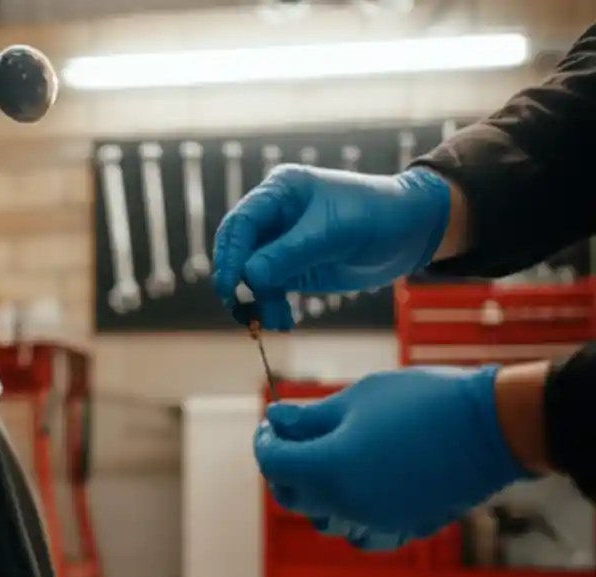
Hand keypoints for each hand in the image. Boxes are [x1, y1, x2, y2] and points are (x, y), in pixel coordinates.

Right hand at [213, 166, 450, 329]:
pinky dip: (271, 306)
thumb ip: (289, 254)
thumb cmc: (376, 215)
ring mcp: (281, 243)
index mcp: (280, 192)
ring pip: (250, 274)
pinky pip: (269, 288)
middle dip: (238, 280)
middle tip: (240, 308)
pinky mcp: (292, 267)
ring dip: (257, 300)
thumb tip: (248, 276)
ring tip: (273, 320)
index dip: (230, 253)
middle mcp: (274, 216)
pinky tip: (282, 321)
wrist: (412, 232)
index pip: (242, 222)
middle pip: (238, 249)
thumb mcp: (333, 233)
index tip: (229, 284)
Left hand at [256, 365, 529, 540]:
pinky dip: (350, 519)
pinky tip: (357, 493)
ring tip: (325, 463)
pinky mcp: (404, 529)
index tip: (271, 425)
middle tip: (293, 441)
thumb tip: (274, 420)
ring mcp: (376, 522)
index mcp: (328, 468)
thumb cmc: (423, 402)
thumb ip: (310, 418)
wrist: (492, 427)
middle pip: (292, 496)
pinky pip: (362, 535)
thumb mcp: (357, 398)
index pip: (273, 463)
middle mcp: (346, 504)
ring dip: (314, 495)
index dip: (266, 442)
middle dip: (283, 468)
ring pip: (323, 520)